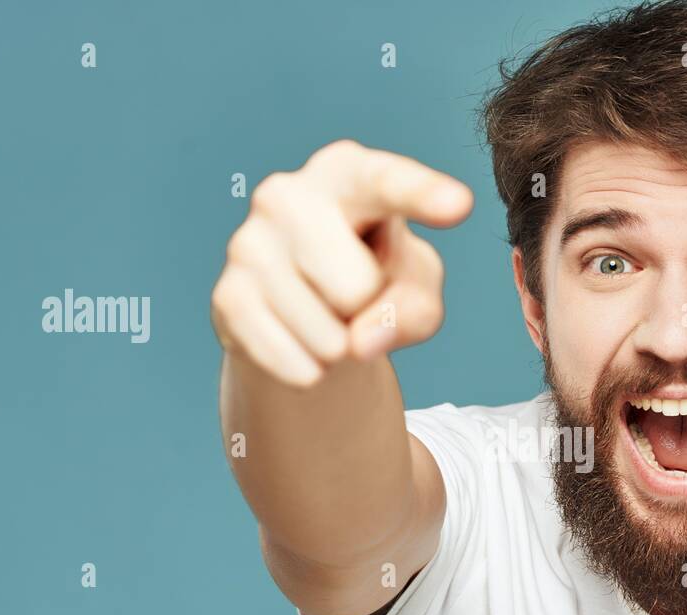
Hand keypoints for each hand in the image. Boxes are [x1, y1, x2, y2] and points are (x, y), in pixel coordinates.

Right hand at [211, 139, 473, 386]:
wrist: (302, 310)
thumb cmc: (374, 276)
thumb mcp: (416, 287)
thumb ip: (415, 307)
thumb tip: (360, 342)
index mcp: (347, 173)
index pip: (387, 183)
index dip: (421, 195)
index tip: (458, 205)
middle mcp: (288, 194)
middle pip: (359, 287)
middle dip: (369, 308)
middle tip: (353, 293)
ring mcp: (248, 243)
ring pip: (330, 335)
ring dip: (340, 344)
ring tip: (326, 313)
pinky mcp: (228, 296)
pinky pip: (297, 362)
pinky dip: (312, 371)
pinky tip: (301, 340)